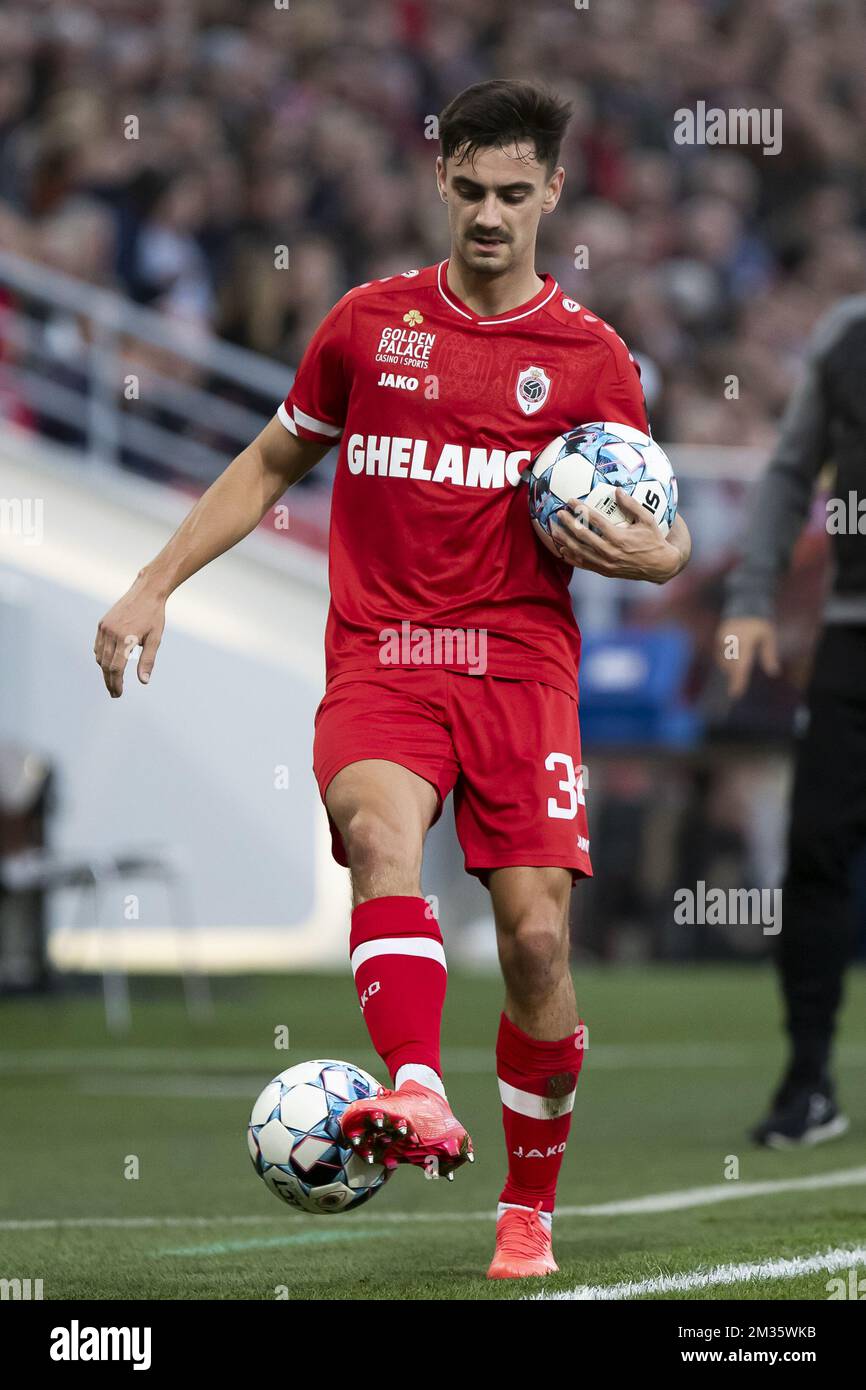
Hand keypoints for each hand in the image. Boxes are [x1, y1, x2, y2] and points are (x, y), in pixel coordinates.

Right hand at [94, 575, 165, 697]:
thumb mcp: (155, 638)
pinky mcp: (102, 624)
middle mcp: (111, 633)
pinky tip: (108, 663)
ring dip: (104, 670)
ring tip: (113, 680)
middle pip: (105, 665)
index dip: (116, 683)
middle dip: (109, 681)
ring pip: (99, 656)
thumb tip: (144, 681)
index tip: (118, 694)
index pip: (116, 669)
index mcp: (125, 639)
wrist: (146, 591)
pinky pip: (98, 646)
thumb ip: (148, 660)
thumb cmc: (154, 615)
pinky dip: (101, 657)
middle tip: (114, 693)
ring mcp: (104, 628)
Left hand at [551, 488, 686, 581]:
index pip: (595, 520)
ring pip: (579, 551)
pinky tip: (562, 549)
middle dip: (568, 523)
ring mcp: (605, 564)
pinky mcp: (604, 571)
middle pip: (582, 536)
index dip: (581, 509)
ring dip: (565, 540)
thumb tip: (617, 490)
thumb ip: (632, 505)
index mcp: (619, 538)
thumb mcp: (648, 520)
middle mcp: (610, 552)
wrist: (659, 566)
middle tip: (558, 513)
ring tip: (554, 529)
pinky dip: (571, 556)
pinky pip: (583, 564)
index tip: (570, 500)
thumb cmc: (654, 540)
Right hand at [714, 616, 779, 699]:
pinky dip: (725, 661)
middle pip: (730, 667)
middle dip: (735, 676)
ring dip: (730, 669)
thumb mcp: (769, 637)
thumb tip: (773, 672)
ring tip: (738, 667)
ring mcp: (722, 640)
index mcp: (745, 642)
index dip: (738, 682)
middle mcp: (731, 642)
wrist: (745, 606)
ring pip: (724, 662)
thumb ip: (769, 654)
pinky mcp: (718, 639)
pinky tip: (733, 659)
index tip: (736, 694)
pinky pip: (719, 656)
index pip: (740, 666)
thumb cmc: (760, 623)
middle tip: (737, 688)